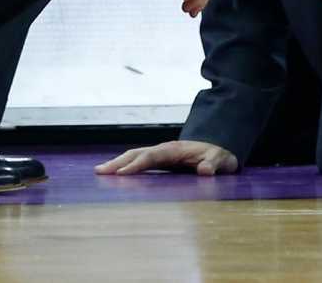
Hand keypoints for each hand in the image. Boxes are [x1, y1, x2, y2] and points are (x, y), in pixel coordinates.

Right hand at [95, 140, 237, 175]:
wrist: (220, 147)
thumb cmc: (219, 154)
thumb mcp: (221, 160)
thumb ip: (213, 164)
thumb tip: (204, 171)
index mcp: (175, 149)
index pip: (151, 156)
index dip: (136, 165)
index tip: (121, 174)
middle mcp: (164, 149)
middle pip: (137, 153)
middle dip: (118, 162)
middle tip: (100, 171)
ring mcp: (161, 154)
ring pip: (135, 156)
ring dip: (118, 163)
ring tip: (100, 172)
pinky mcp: (160, 160)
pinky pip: (139, 161)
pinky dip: (125, 165)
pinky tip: (115, 174)